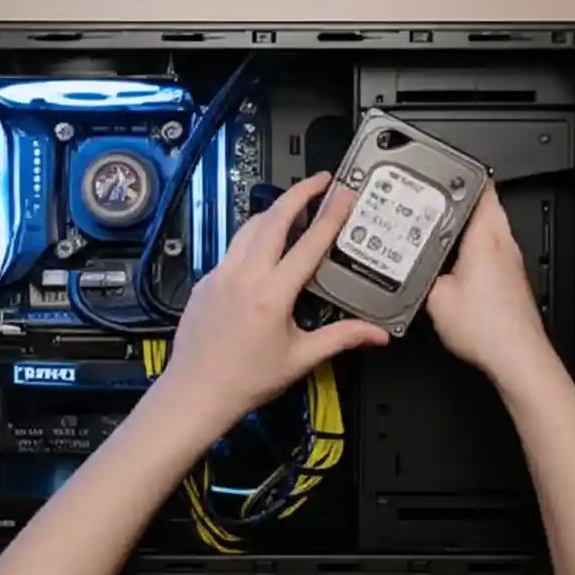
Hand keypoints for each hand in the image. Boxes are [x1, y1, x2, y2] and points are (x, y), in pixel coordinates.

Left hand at [159, 172, 389, 443]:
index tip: (344, 194)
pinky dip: (251, 239)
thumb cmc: (248, 380)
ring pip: (248, 228)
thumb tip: (379, 335)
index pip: (309, 244)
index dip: (330, 216)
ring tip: (294, 207)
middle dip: (298, 193)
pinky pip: (232, 250)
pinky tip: (263, 249)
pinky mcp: (204, 281)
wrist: (195, 393)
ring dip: (273, 212)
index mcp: (272, 294)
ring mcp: (220, 274)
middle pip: (273, 218)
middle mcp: (244, 275)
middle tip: (320, 181)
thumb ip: (342, 338)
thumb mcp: (301, 359)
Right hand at [427, 182, 554, 391]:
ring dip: (468, 223)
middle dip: (460, 197)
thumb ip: (420, 277)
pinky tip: (455, 262)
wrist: (516, 357)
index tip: (446, 167)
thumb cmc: (488, 329)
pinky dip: (474, 246)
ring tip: (439, 226)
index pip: (482, 187)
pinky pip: (492, 249)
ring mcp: (511, 261)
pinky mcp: (511, 278)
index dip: (462, 172)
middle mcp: (504, 244)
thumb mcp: (436, 299)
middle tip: (436, 194)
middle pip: (486, 204)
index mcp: (487, 238)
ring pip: (490, 227)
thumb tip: (409, 270)